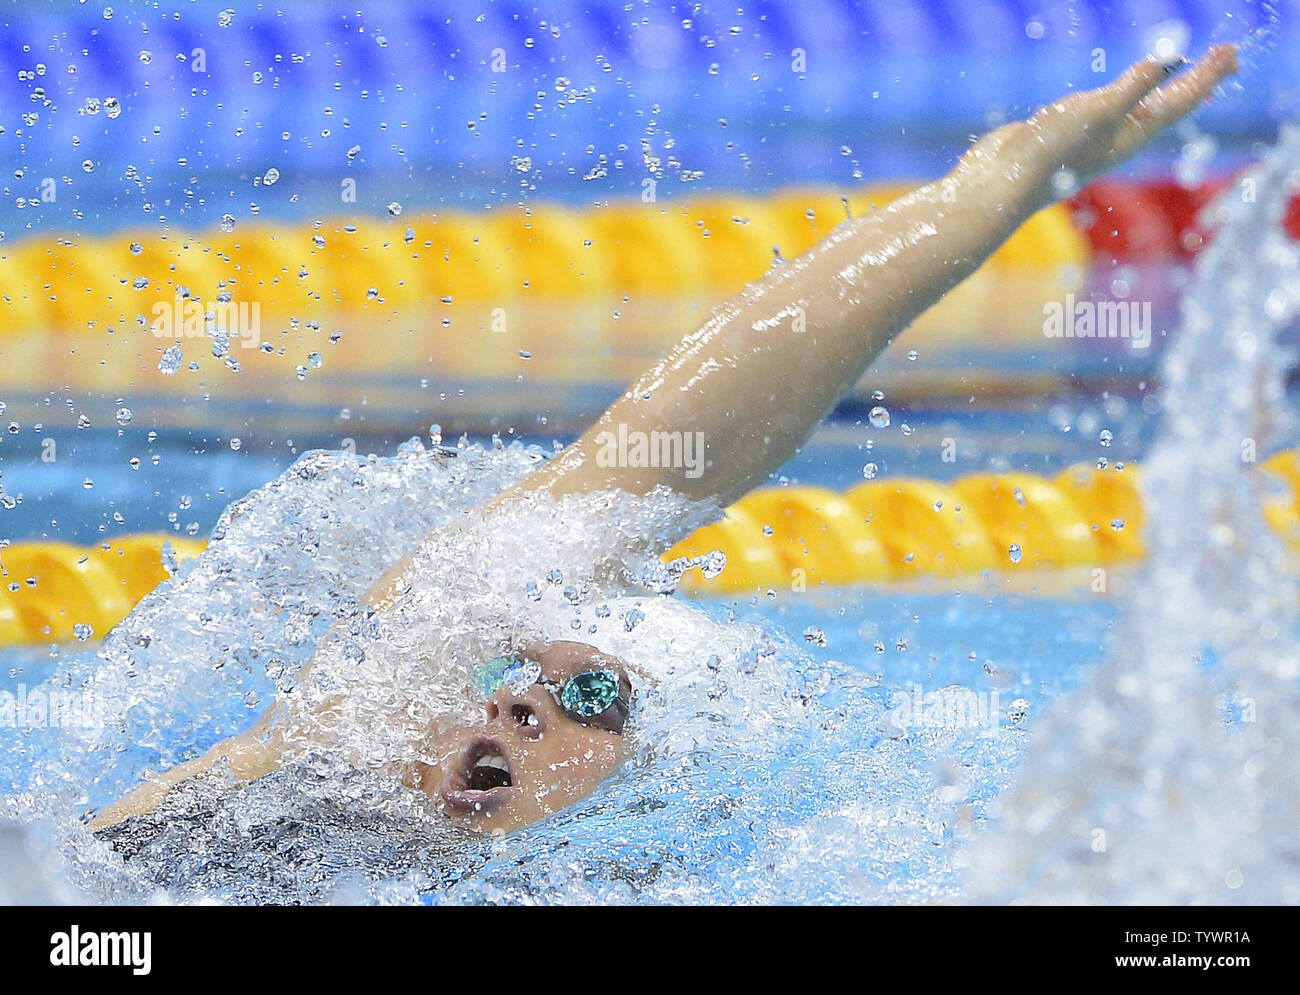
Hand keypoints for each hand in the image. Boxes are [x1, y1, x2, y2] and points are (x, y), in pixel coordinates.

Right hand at [992, 44, 1237, 202]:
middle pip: (1170, 104)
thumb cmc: (1049, 151)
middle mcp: (1119, 137)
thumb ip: (1135, 84)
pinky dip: (1126, 91)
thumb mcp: (1098, 110)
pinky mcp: (1068, 132)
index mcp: (1133, 134)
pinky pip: (1110, 107)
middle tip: (1225, 56)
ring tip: (1180, 72)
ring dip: (1164, 87)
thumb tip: (1174, 57)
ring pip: (1140, 107)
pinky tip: (1121, 91)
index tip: (1233, 50)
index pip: (1182, 100)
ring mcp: (1093, 136)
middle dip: (1198, 80)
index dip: (1209, 74)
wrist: (999, 183)